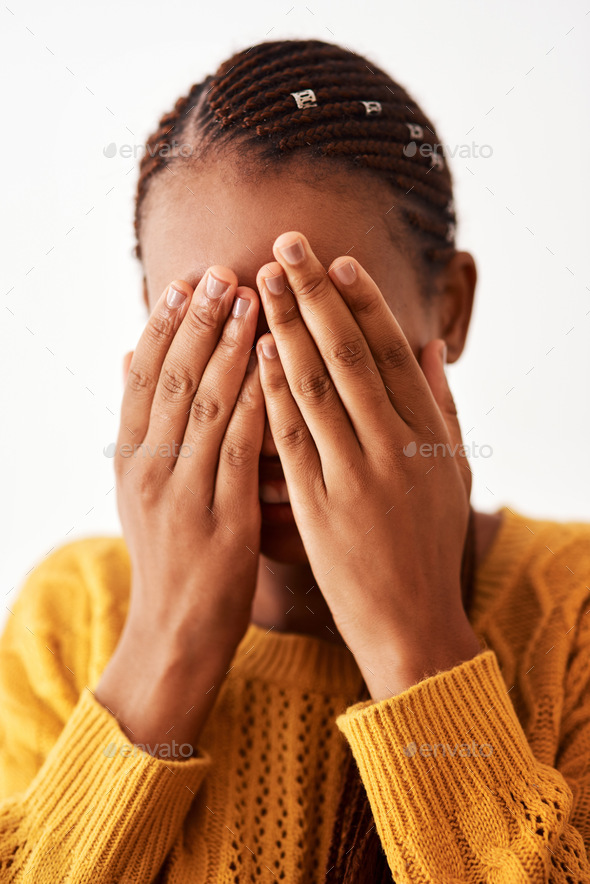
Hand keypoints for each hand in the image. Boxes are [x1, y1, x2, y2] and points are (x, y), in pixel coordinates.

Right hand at [96, 269, 264, 751]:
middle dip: (199, 321)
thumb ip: (141, 423)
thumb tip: (127, 354)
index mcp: (131, 459)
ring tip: (253, 300)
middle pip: (174, 381)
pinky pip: (241, 453)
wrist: (174, 633)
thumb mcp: (140, 488)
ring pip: (206, 408)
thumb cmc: (170, 554)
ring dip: (230, 349)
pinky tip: (277, 368)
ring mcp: (183, 496)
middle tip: (224, 269)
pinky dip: (258, 405)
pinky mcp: (222, 522)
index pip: (145, 377)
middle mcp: (150, 470)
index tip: (187, 279)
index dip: (165, 325)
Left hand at [255, 233, 480, 699]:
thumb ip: (442, 406)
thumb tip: (431, 347)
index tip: (335, 262)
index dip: (362, 302)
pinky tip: (253, 355)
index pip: (393, 351)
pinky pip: (291, 438)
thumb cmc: (430, 543)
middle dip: (315, 295)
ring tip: (260, 284)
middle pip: (351, 355)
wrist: (413, 623)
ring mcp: (357, 476)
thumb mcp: (453, 471)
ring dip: (285, 329)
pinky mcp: (320, 507)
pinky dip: (272, 392)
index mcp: (430, 434)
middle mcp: (396, 446)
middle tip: (285, 246)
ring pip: (317, 387)